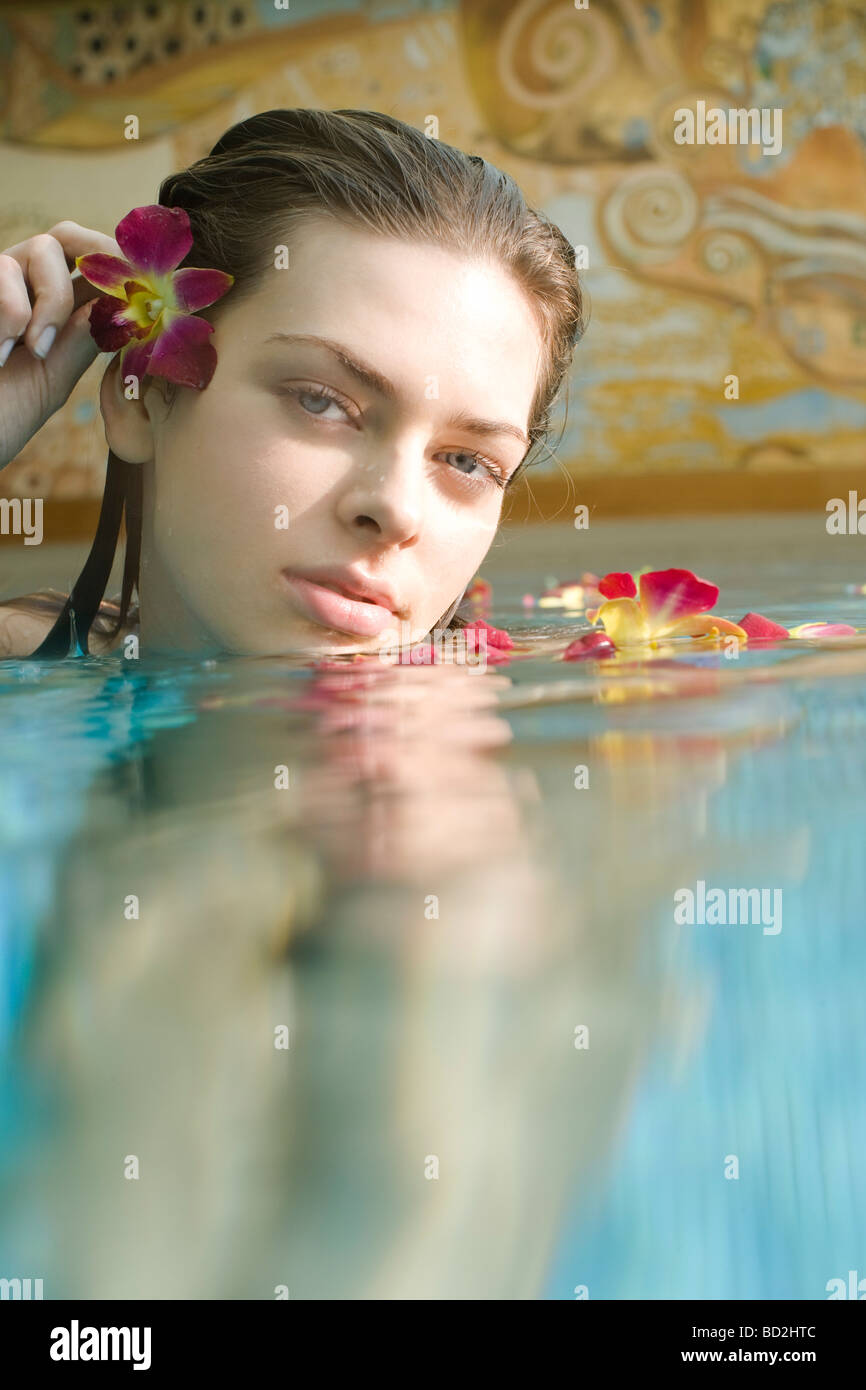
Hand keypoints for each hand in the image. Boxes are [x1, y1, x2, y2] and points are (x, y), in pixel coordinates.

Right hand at [0, 220, 121, 469]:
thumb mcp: (51, 377)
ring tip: (32, 350)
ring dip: (51, 301)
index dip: (125, 267)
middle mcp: (24, 288)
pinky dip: (13, 310)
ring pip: (42, 250)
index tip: (151, 288)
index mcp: (54, 312)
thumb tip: (128, 301)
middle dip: (99, 255)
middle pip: (69, 238)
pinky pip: (3, 269)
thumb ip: (83, 336)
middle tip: (115, 291)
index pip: (95, 268)